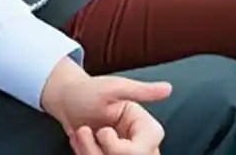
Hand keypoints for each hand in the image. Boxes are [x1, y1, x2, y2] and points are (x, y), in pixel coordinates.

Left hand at [41, 59, 169, 154]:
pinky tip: (80, 141)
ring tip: (81, 133)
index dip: (118, 148)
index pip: (141, 151)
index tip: (102, 131)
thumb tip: (168, 88)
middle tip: (85, 131)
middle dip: (99, 151)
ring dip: (89, 152)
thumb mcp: (114, 88)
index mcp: (147, 127)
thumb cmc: (89, 91)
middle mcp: (142, 145)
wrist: (67, 101)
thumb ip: (141, 91)